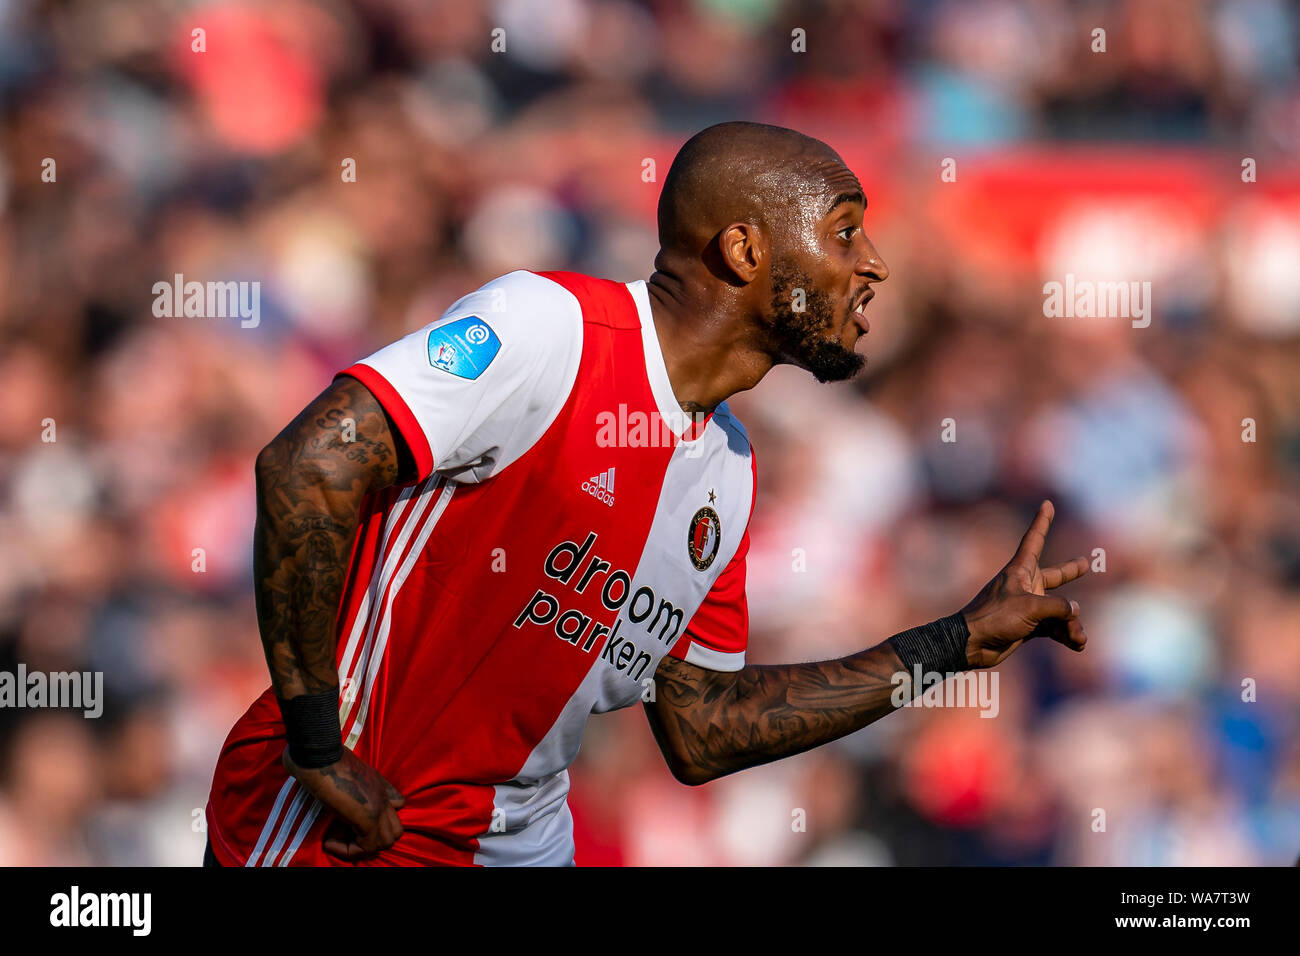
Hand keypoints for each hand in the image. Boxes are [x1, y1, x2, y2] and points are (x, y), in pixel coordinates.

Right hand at [282, 747, 405, 860]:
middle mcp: (383, 797)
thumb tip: (332, 784)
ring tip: (336, 836)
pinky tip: (328, 841)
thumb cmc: (321, 758)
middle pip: (395, 831)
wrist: (318, 754)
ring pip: (386, 842)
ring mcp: (378, 808)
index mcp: (378, 785)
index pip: (397, 806)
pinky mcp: (368, 819)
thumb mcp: (341, 769)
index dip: (375, 821)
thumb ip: (349, 781)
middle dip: (370, 839)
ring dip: (360, 846)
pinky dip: (347, 850)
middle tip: (344, 832)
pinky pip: (366, 847)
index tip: (348, 821)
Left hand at [959, 500, 1088, 668]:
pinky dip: (1066, 634)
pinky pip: (1054, 627)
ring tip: (1079, 638)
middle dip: (1071, 571)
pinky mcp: (1028, 625)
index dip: (1042, 521)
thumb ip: (1059, 607)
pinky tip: (1077, 644)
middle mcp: (1026, 585)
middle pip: (1055, 575)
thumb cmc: (996, 617)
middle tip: (1086, 564)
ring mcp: (1028, 606)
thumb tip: (1075, 611)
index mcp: (1021, 570)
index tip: (1047, 504)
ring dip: (1072, 623)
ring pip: (1059, 609)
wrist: (972, 644)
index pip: (1034, 539)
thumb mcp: (1032, 607)